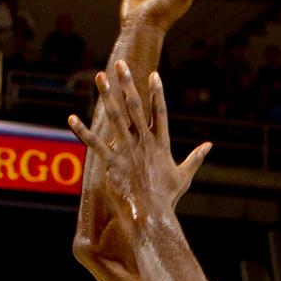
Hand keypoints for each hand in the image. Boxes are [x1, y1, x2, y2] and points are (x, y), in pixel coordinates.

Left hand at [70, 63, 200, 221]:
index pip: (159, 113)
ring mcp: (128, 151)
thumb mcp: (184, 175)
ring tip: (100, 77)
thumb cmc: (167, 198)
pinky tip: (71, 119)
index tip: (154, 75)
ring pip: (115, 117)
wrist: (152, 216)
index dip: (157, 93)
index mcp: (160, 144)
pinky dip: (82, 132)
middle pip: (135, 107)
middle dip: (128, 84)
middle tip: (120, 65)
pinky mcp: (112, 163)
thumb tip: (209, 145)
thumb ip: (195, 158)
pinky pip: (95, 144)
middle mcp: (144, 142)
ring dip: (107, 96)